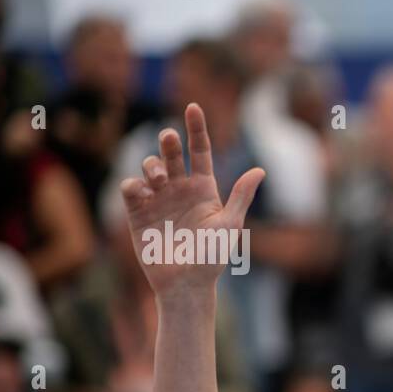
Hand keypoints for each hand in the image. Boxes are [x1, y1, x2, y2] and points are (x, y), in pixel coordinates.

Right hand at [119, 103, 264, 300]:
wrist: (186, 284)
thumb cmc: (212, 258)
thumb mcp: (229, 225)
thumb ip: (241, 196)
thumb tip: (261, 170)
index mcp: (204, 189)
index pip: (200, 151)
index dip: (196, 129)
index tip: (193, 107)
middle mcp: (180, 189)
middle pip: (172, 154)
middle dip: (169, 142)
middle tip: (169, 138)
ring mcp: (158, 199)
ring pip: (149, 167)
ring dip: (152, 165)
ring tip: (159, 179)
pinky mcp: (138, 212)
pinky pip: (130, 188)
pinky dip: (133, 184)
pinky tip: (142, 192)